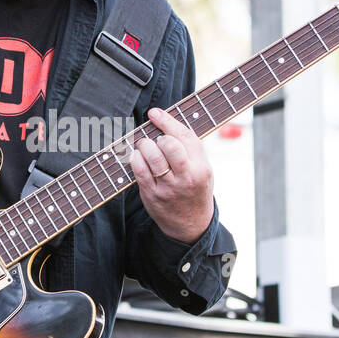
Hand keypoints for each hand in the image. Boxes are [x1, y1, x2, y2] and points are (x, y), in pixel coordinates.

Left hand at [127, 107, 214, 244]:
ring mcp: (168, 188)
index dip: (167, 121)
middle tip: (156, 139)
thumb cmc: (195, 189)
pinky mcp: (152, 196)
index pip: (186, 137)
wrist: (191, 224)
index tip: (154, 113)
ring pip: (153, 158)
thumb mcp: (203, 169)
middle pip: (170, 146)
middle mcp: (186, 178)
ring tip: (144, 145)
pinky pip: (139, 172)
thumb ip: (190, 149)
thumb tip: (165, 123)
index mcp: (201, 168)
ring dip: (144, 145)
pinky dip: (135, 159)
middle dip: (159, 136)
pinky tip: (136, 156)